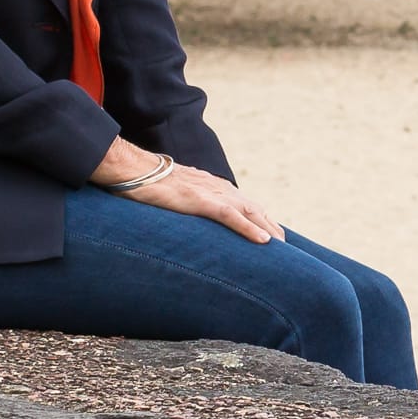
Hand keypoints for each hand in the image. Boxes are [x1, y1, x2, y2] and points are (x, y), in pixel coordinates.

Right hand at [117, 161, 286, 243]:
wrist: (132, 170)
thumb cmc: (148, 182)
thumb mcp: (175, 193)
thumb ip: (189, 201)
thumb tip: (192, 215)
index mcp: (211, 186)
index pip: (243, 204)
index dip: (259, 219)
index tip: (271, 234)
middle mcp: (217, 187)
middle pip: (253, 208)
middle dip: (271, 226)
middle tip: (285, 247)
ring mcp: (210, 193)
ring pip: (249, 212)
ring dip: (268, 229)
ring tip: (283, 248)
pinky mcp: (200, 201)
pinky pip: (231, 216)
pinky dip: (249, 228)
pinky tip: (264, 241)